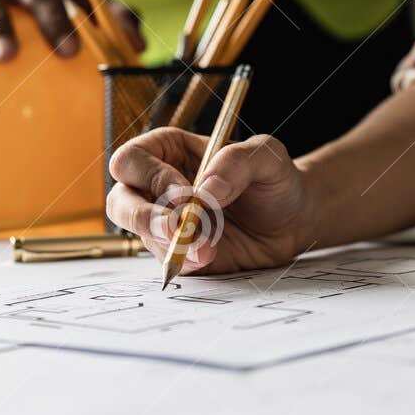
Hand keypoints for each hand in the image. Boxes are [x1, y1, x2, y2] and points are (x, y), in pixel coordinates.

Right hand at [106, 128, 314, 274]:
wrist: (294, 220)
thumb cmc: (274, 179)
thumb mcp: (267, 157)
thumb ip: (237, 162)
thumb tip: (206, 190)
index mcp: (168, 151)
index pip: (132, 160)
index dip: (151, 176)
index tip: (186, 193)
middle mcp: (158, 187)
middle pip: (121, 201)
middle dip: (144, 217)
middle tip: (177, 228)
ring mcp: (166, 223)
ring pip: (142, 235)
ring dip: (170, 243)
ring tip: (208, 247)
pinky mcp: (179, 253)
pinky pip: (165, 261)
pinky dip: (184, 262)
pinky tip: (210, 256)